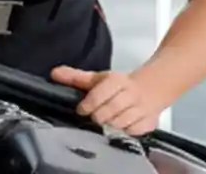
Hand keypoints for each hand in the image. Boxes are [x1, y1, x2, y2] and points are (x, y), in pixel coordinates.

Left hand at [49, 66, 165, 135]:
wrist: (151, 89)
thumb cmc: (119, 87)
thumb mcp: (97, 79)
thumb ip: (75, 77)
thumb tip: (54, 73)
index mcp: (118, 81)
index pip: (101, 92)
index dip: (89, 103)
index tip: (82, 109)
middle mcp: (132, 94)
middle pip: (111, 110)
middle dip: (98, 116)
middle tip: (94, 118)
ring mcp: (142, 109)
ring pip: (122, 123)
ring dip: (110, 125)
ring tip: (105, 122)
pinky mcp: (150, 123)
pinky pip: (134, 132)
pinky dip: (124, 132)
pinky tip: (120, 128)